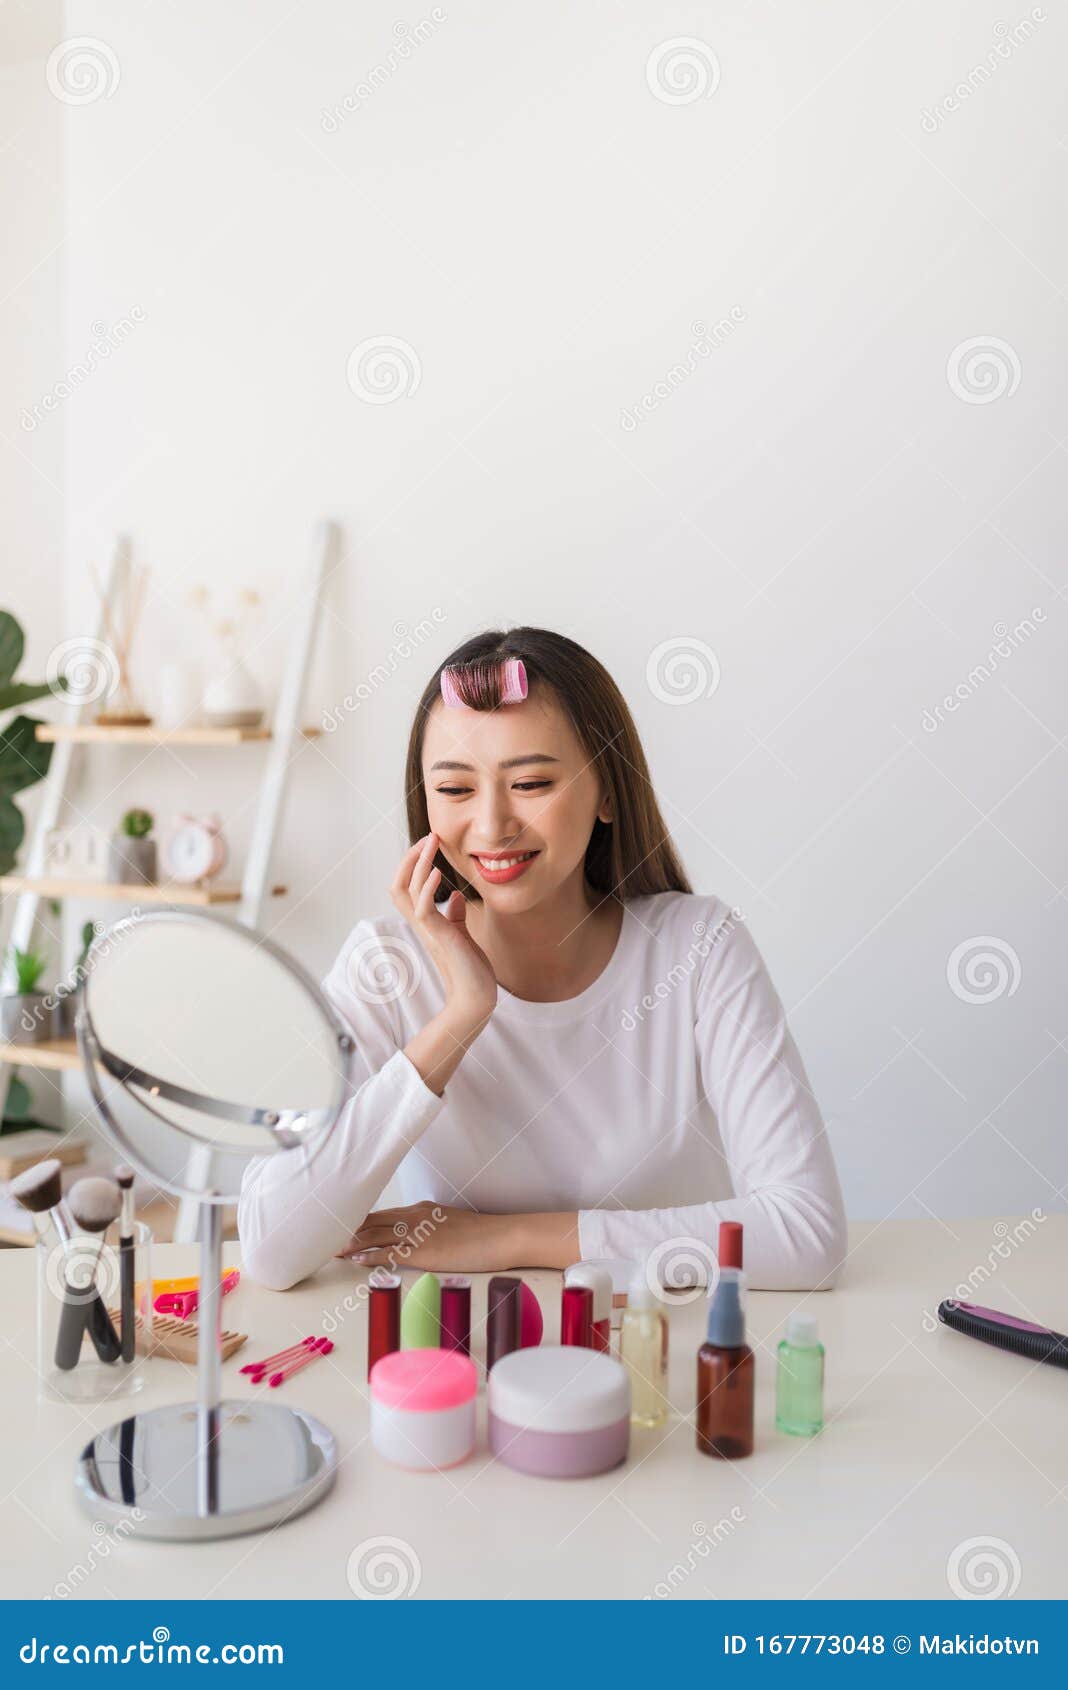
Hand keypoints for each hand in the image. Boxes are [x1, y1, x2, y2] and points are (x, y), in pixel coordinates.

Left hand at [336, 1202, 517, 1273]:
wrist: (501, 1236)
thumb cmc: (482, 1233)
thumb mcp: (451, 1222)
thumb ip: (432, 1225)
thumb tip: (419, 1235)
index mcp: (422, 1210)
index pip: (383, 1214)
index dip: (360, 1222)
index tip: (343, 1228)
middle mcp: (416, 1217)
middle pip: (373, 1221)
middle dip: (349, 1231)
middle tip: (327, 1239)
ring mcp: (419, 1234)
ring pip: (376, 1236)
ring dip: (353, 1243)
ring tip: (334, 1250)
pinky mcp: (424, 1252)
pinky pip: (390, 1254)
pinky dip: (370, 1256)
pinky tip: (357, 1260)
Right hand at [391, 832, 496, 1027]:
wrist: (476, 998)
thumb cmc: (470, 969)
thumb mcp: (462, 935)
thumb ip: (455, 916)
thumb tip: (457, 897)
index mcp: (426, 922)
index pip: (405, 887)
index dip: (413, 863)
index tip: (430, 842)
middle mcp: (421, 924)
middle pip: (398, 884)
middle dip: (410, 857)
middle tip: (428, 836)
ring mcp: (428, 930)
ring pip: (406, 891)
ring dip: (418, 863)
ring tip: (431, 842)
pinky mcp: (440, 938)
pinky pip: (423, 909)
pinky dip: (427, 888)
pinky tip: (437, 874)